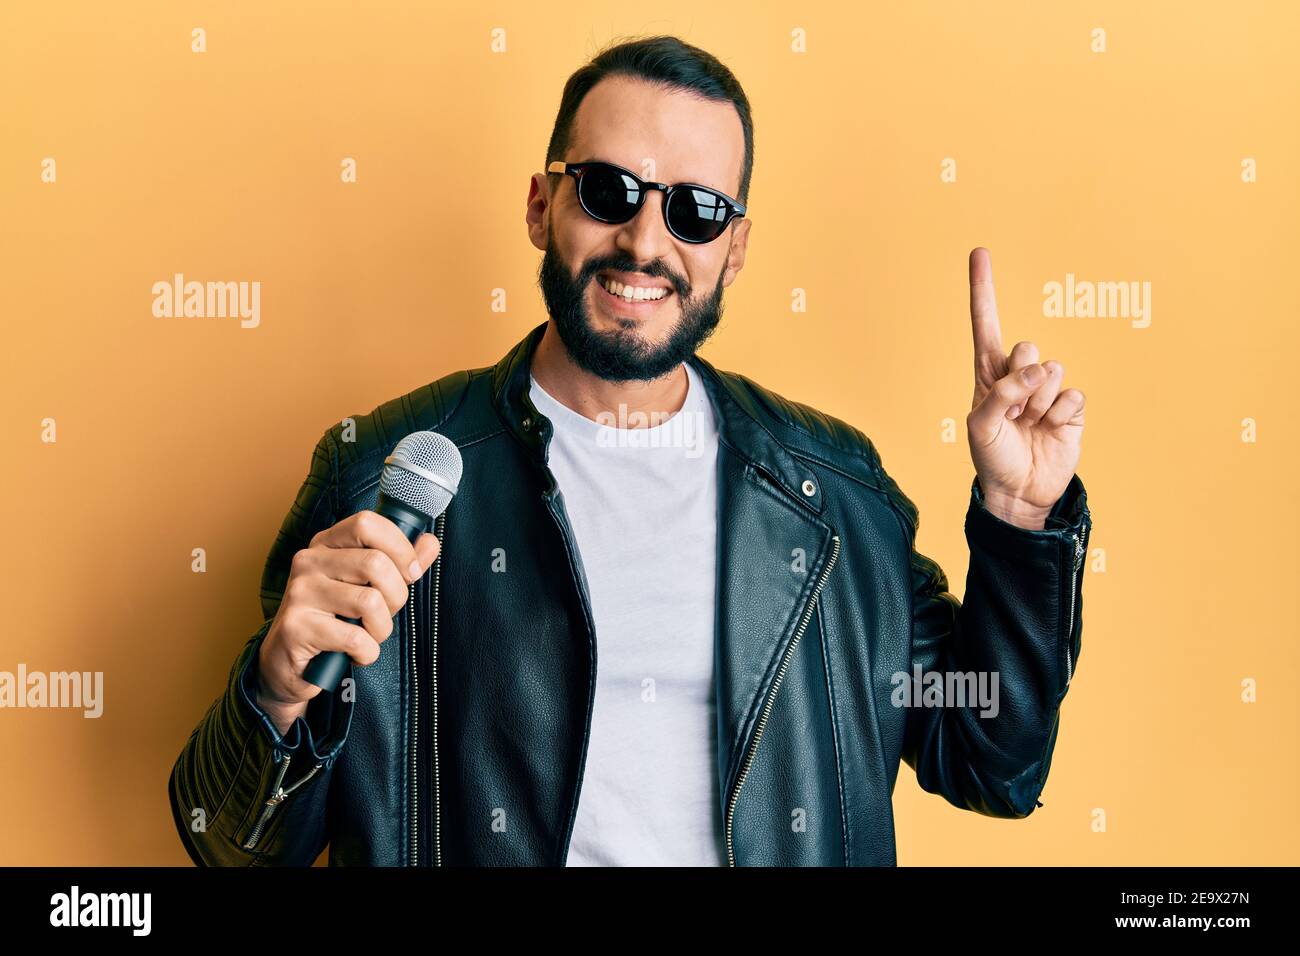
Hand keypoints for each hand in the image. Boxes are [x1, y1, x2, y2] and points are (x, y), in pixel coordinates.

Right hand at [255, 511, 441, 734]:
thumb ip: (400, 564)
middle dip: (396, 596)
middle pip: (375, 563)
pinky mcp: (296, 627)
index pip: (367, 523)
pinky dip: (367, 652)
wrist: (289, 663)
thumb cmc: (335, 620)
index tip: (411, 573)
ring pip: (369, 601)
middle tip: (385, 614)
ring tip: (368, 636)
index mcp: (327, 544)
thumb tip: (430, 543)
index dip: (400, 548)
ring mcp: (300, 593)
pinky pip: (355, 638)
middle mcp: (309, 561)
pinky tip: (355, 654)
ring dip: (381, 629)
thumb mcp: (370, 587)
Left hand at [966, 248, 1085, 529]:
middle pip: (1026, 347)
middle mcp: (1018, 375)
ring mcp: (1047, 390)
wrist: (1020, 493)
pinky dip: (1060, 415)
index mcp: (988, 374)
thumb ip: (1002, 393)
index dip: (983, 290)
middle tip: (1013, 412)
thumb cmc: (992, 458)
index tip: (979, 251)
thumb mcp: (981, 427)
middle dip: (1020, 380)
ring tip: (1029, 425)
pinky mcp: (1071, 408)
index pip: (985, 325)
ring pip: (1052, 371)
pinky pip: (1073, 395)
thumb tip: (1037, 369)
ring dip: (1039, 403)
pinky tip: (1050, 430)